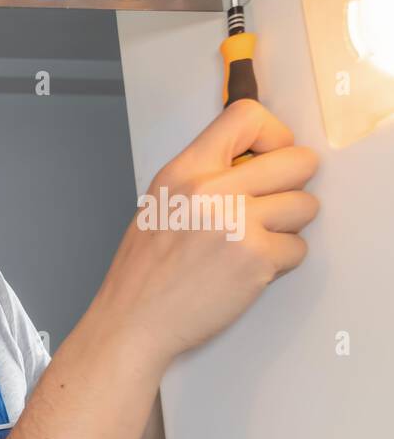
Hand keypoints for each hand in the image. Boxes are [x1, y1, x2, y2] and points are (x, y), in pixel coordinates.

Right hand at [90, 99, 319, 368]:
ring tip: (252, 243)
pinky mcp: (254, 259)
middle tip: (271, 206)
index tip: (267, 157)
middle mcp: (210, 191)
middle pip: (297, 161)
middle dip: (293, 185)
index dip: (272, 134)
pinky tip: (246, 271)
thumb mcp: (159, 205)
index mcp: (183, 172)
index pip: (247, 115)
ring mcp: (236, 224)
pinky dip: (280, 262)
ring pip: (306, 206)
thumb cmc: (143, 272)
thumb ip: (204, 178)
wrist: (132, 323)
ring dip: (288, 227)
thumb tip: (256, 163)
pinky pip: (298, 248)